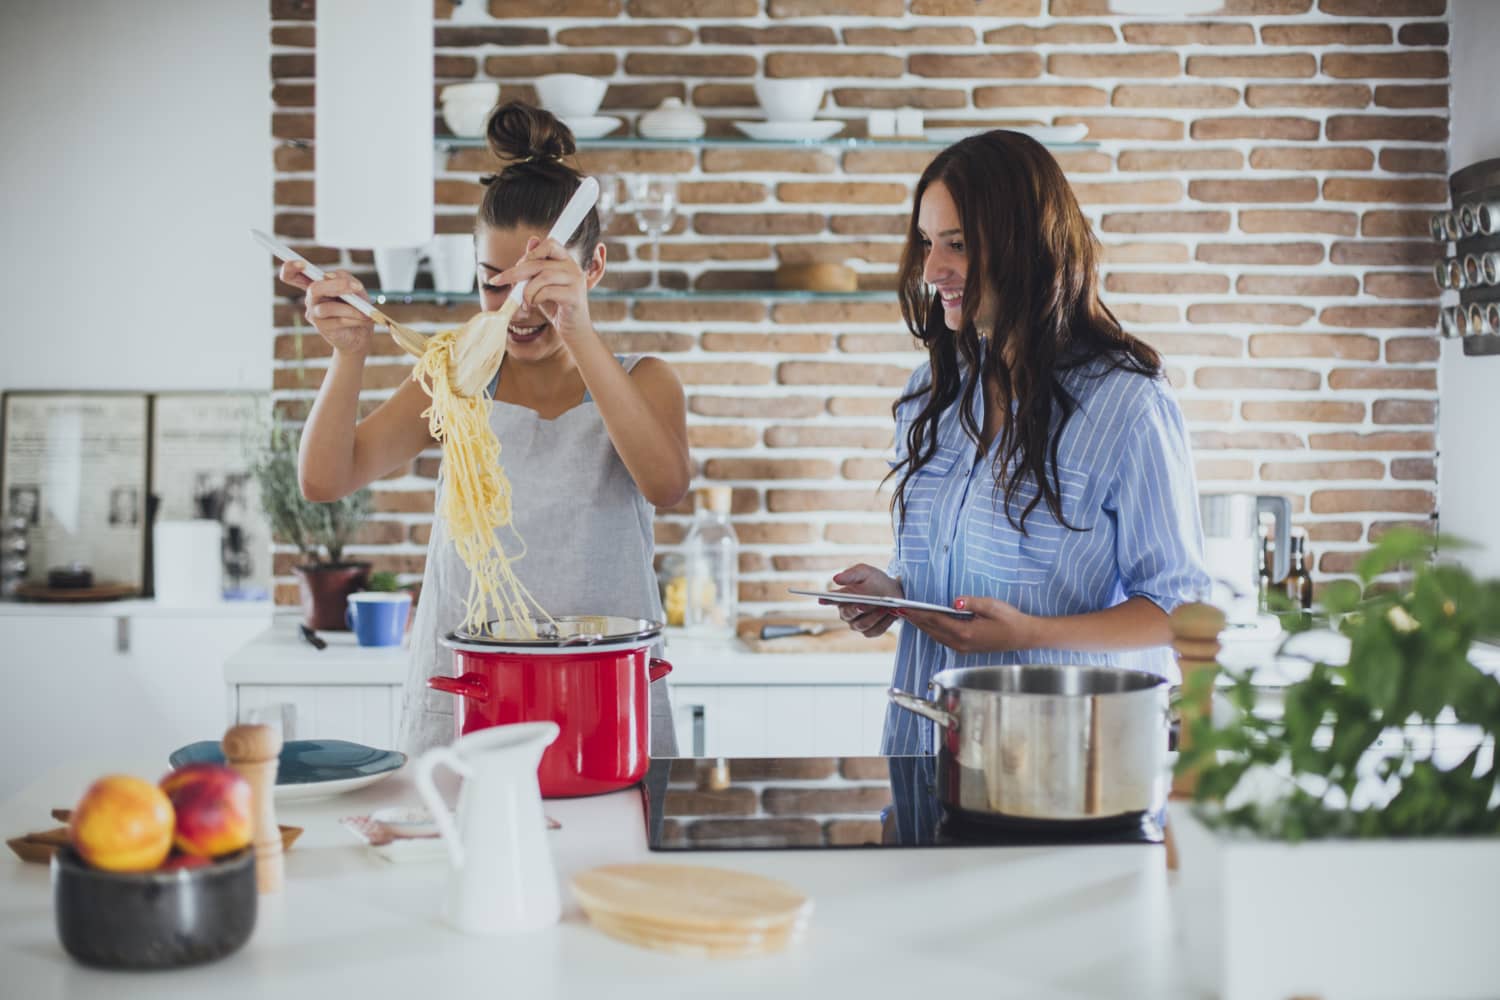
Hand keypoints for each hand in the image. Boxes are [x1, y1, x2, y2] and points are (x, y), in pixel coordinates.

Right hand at [280, 261, 373, 356]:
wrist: (362, 333)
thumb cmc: (357, 306)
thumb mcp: (356, 288)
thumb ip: (344, 278)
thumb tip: (328, 276)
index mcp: (316, 283)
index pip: (293, 275)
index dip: (291, 268)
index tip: (302, 264)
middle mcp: (311, 298)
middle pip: (313, 288)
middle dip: (335, 286)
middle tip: (357, 286)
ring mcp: (314, 313)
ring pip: (328, 308)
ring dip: (351, 309)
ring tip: (366, 312)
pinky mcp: (322, 327)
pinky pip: (338, 320)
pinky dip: (355, 319)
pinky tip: (366, 319)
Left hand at [495, 236, 593, 344]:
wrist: (573, 331)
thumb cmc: (556, 307)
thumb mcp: (541, 284)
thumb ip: (535, 266)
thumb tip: (532, 240)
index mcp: (566, 260)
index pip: (549, 244)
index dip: (530, 253)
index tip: (515, 266)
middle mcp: (573, 267)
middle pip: (539, 262)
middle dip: (515, 273)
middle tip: (498, 281)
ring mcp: (576, 281)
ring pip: (542, 276)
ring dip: (526, 291)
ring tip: (524, 302)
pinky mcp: (575, 296)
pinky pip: (548, 291)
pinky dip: (535, 299)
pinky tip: (534, 305)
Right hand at [827, 563, 903, 637]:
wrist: (894, 591)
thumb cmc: (876, 580)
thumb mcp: (865, 572)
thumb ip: (851, 574)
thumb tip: (835, 579)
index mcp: (842, 598)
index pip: (831, 600)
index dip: (826, 601)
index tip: (822, 599)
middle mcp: (847, 613)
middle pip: (848, 615)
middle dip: (856, 610)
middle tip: (863, 604)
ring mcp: (858, 625)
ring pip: (862, 625)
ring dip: (873, 616)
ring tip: (884, 607)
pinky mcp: (871, 631)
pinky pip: (875, 630)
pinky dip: (884, 622)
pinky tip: (891, 614)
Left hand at [895, 595, 1038, 655]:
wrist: (1023, 636)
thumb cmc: (1009, 619)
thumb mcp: (992, 605)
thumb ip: (972, 602)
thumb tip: (955, 601)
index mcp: (965, 632)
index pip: (935, 620)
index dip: (919, 613)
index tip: (905, 608)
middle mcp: (961, 643)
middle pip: (931, 630)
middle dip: (916, 620)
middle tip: (901, 611)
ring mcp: (963, 648)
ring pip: (936, 636)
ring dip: (923, 626)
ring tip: (910, 616)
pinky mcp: (966, 648)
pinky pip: (943, 639)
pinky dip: (932, 630)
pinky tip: (928, 624)